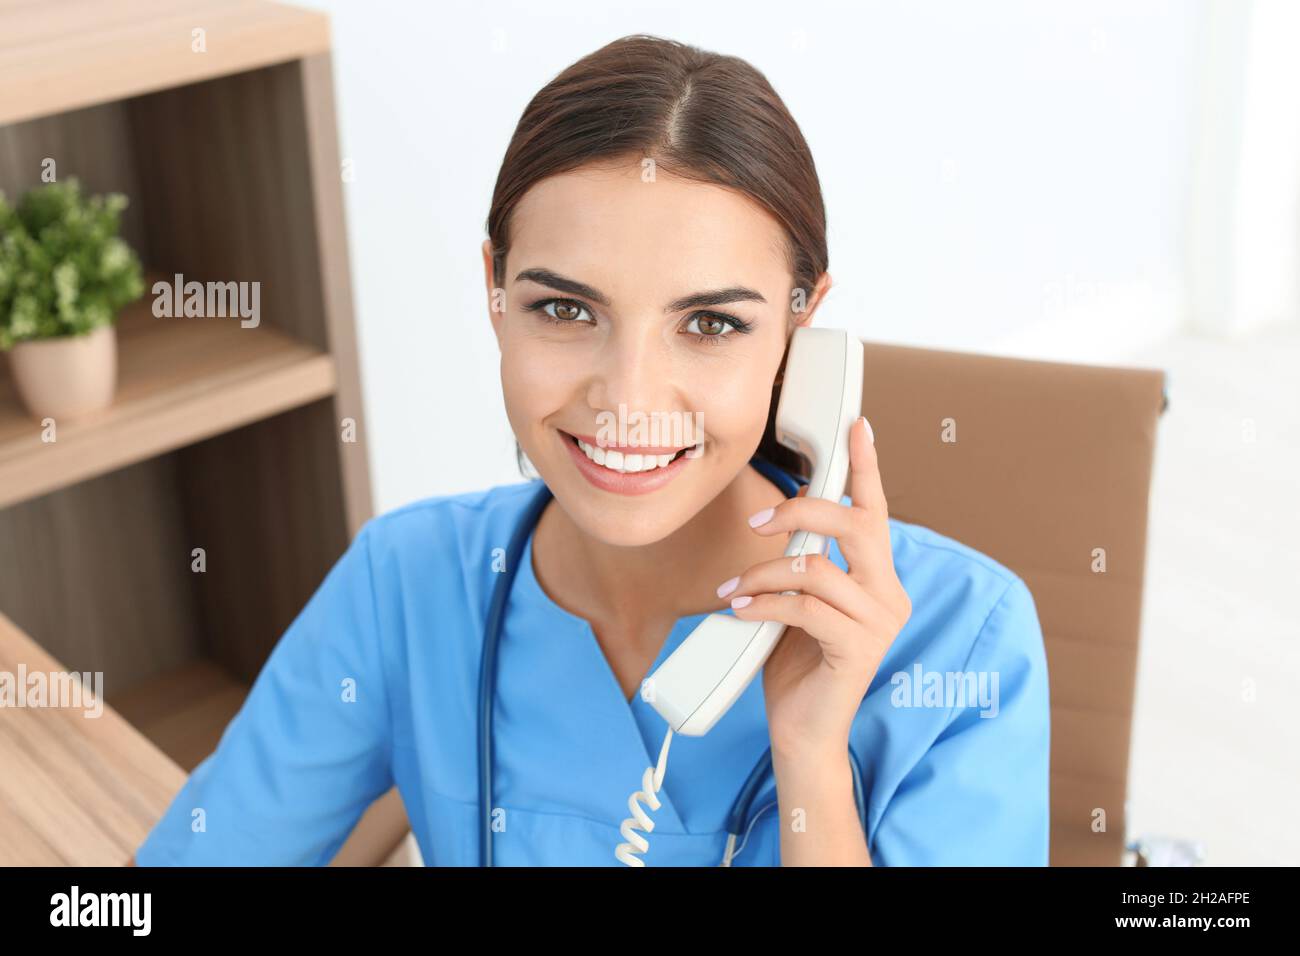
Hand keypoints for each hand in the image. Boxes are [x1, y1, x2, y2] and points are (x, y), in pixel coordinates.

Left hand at [721, 417, 911, 759]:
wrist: (802, 731)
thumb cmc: (796, 664)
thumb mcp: (798, 602)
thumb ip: (801, 565)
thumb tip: (778, 521)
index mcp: (878, 578)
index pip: (875, 512)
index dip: (866, 467)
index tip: (858, 426)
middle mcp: (889, 594)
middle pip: (856, 524)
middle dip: (804, 510)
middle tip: (760, 519)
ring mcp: (879, 622)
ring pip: (818, 568)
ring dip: (764, 572)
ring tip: (733, 589)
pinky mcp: (859, 649)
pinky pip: (805, 607)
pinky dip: (764, 603)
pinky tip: (741, 610)